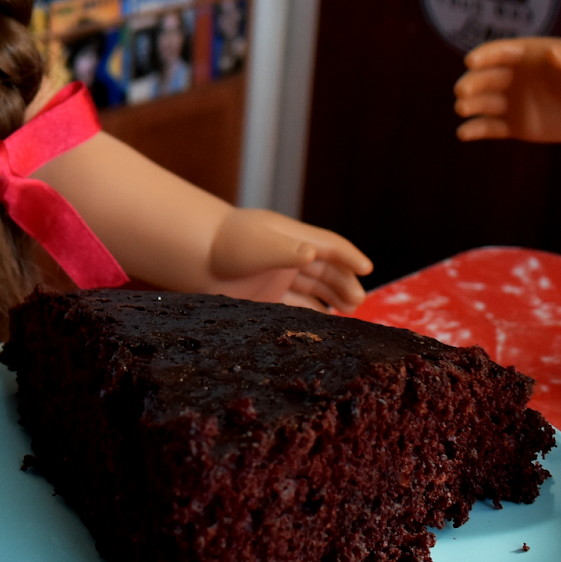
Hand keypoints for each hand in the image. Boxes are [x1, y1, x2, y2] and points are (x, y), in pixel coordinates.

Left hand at [207, 209, 371, 312]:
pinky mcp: (265, 298)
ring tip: (350, 312)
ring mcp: (278, 277)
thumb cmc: (226, 244)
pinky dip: (312, 314)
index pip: (329, 246)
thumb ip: (287, 250)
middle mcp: (289, 257)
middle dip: (345, 283)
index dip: (349, 256)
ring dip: (333, 299)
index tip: (367, 268)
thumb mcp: (260, 243)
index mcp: (292, 237)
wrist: (193, 258)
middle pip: (326, 269)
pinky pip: (296, 306)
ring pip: (314, 289)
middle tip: (358, 301)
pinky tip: (325, 323)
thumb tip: (312, 254)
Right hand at [453, 36, 560, 142]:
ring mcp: (508, 102)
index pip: (497, 53)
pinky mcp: (511, 125)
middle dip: (472, 83)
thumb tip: (554, 53)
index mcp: (520, 56)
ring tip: (461, 108)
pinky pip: (490, 127)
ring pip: (483, 103)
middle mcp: (508, 78)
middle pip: (484, 78)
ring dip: (470, 105)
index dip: (484, 56)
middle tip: (461, 91)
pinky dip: (475, 130)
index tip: (471, 61)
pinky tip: (463, 134)